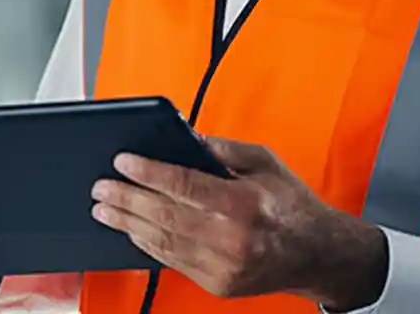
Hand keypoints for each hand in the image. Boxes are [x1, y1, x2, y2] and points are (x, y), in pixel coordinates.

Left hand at [90, 137, 386, 309]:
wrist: (318, 254)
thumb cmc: (292, 204)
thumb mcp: (265, 162)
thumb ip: (223, 149)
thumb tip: (184, 136)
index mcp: (244, 202)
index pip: (183, 184)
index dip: (148, 172)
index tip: (123, 161)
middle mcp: (232, 237)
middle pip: (164, 215)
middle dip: (127, 199)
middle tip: (101, 186)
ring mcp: (223, 265)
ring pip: (162, 242)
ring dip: (127, 223)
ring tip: (104, 208)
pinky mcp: (217, 284)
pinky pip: (172, 261)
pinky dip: (147, 244)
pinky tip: (131, 230)